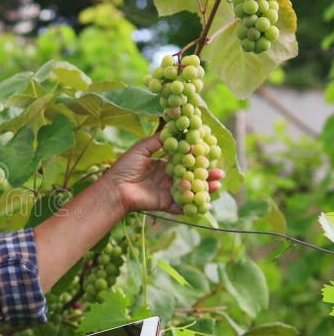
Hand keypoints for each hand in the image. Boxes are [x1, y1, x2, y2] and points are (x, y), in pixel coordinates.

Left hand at [101, 135, 223, 214]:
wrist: (114, 188)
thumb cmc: (124, 167)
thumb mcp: (141, 149)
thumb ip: (159, 140)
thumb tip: (176, 128)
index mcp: (163, 164)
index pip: (184, 160)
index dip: (197, 157)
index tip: (210, 152)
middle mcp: (167, 178)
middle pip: (191, 175)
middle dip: (206, 174)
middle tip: (219, 172)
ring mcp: (167, 191)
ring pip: (190, 190)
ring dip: (204, 188)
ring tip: (217, 185)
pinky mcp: (165, 204)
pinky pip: (182, 206)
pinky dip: (193, 205)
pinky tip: (205, 202)